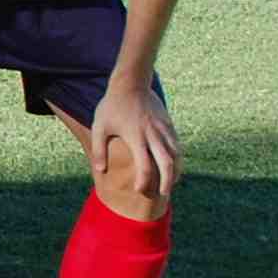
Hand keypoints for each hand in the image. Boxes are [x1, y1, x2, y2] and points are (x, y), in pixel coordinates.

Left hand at [89, 85, 179, 201]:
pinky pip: (177, 145)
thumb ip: (99, 149)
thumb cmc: (112, 106)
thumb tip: (100, 170)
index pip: (145, 166)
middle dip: (167, 182)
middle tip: (163, 195)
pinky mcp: (169, 124)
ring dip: (176, 171)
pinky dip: (177, 158)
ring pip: (177, 155)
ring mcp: (163, 129)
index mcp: (136, 137)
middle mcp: (153, 135)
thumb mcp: (100, 126)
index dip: (144, 181)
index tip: (139, 191)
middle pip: (167, 164)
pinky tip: (173, 165)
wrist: (131, 83)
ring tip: (170, 183)